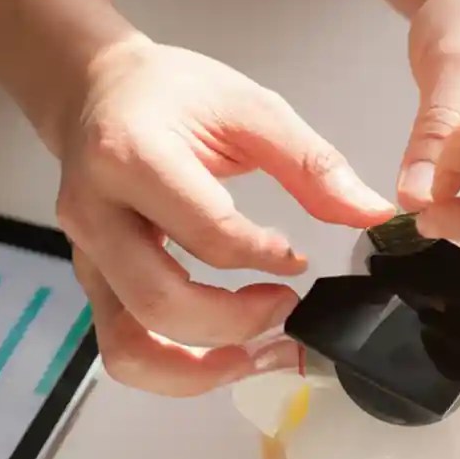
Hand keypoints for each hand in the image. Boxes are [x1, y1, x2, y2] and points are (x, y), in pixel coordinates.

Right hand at [56, 34, 394, 395]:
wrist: (96, 88)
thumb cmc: (170, 92)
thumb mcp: (249, 107)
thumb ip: (311, 164)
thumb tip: (372, 213)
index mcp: (130, 156)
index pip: (205, 233)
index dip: (262, 258)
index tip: (296, 258)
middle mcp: (96, 214)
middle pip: (159, 302)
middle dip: (235, 323)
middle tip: (285, 308)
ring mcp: (87, 256)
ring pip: (127, 346)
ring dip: (199, 370)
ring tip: (257, 353)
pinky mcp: (92, 282)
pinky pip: (122, 348)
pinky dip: (175, 370)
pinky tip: (224, 354)